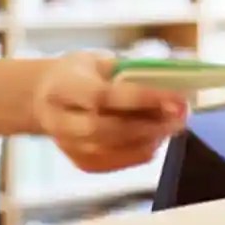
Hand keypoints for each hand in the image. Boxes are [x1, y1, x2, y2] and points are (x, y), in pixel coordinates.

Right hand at [32, 52, 188, 172]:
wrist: (44, 98)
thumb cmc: (79, 74)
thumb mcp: (98, 61)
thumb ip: (129, 73)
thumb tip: (172, 84)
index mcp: (62, 87)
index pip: (102, 97)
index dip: (141, 99)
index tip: (177, 97)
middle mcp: (59, 120)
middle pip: (104, 130)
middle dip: (148, 125)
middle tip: (181, 116)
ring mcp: (67, 146)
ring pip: (111, 151)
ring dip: (149, 140)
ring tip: (172, 125)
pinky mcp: (79, 162)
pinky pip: (115, 163)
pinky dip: (140, 152)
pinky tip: (155, 137)